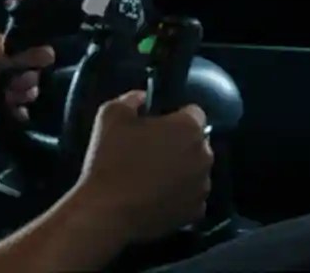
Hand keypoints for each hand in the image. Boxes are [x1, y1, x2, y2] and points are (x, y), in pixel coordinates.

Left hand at [0, 33, 54, 162]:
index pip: (26, 48)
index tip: (26, 67)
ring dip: (23, 98)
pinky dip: (22, 114)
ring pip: (32, 91)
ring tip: (8, 105)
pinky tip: (12, 117)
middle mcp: (1, 72)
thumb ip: (18, 54)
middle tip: (11, 89)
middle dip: (25, 81)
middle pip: (32, 70)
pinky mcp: (9, 115)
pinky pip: (29, 110)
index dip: (30, 57)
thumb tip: (51, 53)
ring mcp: (6, 95)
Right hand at [73, 91, 213, 244]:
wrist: (106, 214)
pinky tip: (157, 198)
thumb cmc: (109, 161)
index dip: (174, 118)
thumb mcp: (111, 116)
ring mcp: (202, 186)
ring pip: (195, 171)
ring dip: (181, 171)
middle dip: (179, 144)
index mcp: (189, 128)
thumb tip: (142, 97)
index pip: (193, 113)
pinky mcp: (195, 212)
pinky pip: (191, 197)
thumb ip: (131, 99)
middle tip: (150, 153)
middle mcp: (204, 155)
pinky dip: (179, 197)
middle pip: (196, 143)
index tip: (156, 127)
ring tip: (152, 179)